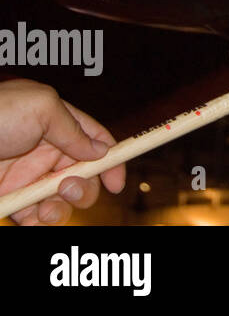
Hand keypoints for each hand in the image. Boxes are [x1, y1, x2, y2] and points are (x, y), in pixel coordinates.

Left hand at [0, 80, 125, 224]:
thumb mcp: (41, 106)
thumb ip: (74, 128)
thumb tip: (98, 152)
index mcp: (56, 124)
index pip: (95, 141)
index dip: (111, 160)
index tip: (117, 182)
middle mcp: (45, 152)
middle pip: (84, 175)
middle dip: (85, 187)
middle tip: (67, 187)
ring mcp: (27, 178)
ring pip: (63, 200)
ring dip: (63, 207)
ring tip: (47, 205)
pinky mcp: (11, 201)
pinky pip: (36, 217)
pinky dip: (39, 220)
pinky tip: (30, 216)